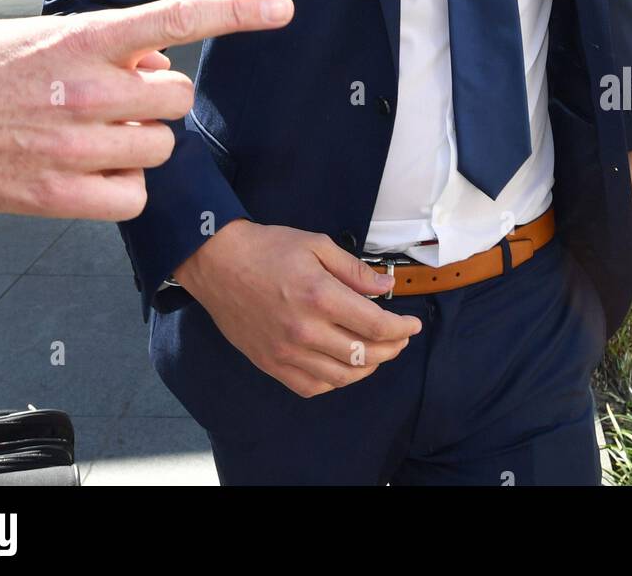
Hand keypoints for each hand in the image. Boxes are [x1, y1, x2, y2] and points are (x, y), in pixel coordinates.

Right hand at [0, 0, 292, 217]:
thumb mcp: (44, 36)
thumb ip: (108, 46)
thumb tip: (157, 64)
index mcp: (83, 38)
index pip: (176, 15)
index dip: (237, 11)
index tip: (282, 8)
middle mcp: (86, 87)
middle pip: (178, 96)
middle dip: (158, 99)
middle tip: (116, 101)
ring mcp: (75, 143)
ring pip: (162, 147)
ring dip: (141, 143)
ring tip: (93, 136)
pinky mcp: (60, 192)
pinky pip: (135, 195)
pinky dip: (122, 187)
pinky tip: (87, 173)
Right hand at [174, 219, 421, 397]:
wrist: (218, 263)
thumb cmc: (267, 248)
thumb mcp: (317, 244)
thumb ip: (354, 270)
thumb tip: (386, 288)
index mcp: (320, 296)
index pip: (375, 325)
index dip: (402, 329)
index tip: (413, 325)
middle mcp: (306, 331)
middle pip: (365, 355)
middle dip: (391, 348)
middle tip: (400, 338)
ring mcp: (287, 353)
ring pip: (342, 376)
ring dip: (368, 368)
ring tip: (377, 353)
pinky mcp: (271, 364)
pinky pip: (312, 387)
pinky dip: (336, 381)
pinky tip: (344, 366)